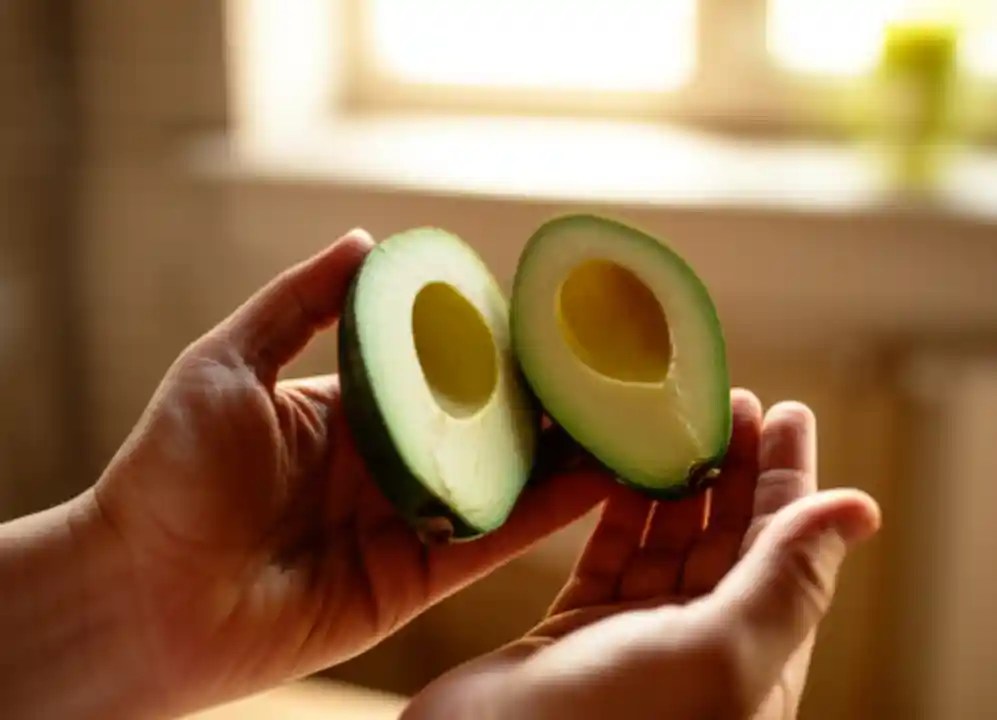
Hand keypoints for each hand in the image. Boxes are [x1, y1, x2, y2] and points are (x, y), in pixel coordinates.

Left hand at [75, 232, 610, 715]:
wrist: (140, 597)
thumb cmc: (166, 474)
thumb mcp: (225, 367)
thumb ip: (299, 305)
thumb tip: (367, 239)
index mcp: (352, 409)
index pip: (443, 366)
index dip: (497, 343)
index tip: (555, 316)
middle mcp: (391, 462)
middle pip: (489, 423)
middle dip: (549, 398)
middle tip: (616, 367)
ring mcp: (411, 520)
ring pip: (507, 479)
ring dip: (568, 453)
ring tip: (631, 419)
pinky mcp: (421, 577)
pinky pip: (496, 539)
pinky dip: (551, 511)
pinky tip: (600, 477)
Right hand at [406, 392, 881, 719]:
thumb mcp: (722, 655)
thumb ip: (788, 579)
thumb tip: (864, 507)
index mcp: (754, 664)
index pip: (787, 555)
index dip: (791, 482)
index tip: (788, 413)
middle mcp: (703, 652)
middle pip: (732, 542)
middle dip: (738, 469)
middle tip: (732, 397)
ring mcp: (637, 643)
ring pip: (670, 544)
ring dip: (680, 481)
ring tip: (681, 415)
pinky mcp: (575, 636)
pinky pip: (608, 557)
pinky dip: (619, 510)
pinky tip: (623, 463)